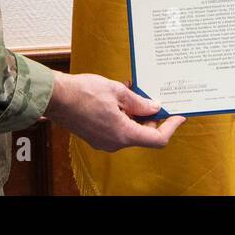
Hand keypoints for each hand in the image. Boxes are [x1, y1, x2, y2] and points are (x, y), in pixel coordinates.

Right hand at [45, 72, 185, 151]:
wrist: (55, 97)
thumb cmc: (83, 92)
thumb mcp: (117, 91)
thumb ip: (139, 102)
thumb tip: (154, 107)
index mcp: (123, 134)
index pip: (157, 138)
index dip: (171, 127)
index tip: (179, 116)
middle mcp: (114, 143)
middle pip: (144, 134)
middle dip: (152, 116)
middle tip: (155, 96)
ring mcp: (104, 142)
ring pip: (130, 131)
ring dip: (137, 114)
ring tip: (135, 91)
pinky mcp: (96, 137)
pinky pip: (117, 129)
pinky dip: (124, 116)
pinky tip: (121, 97)